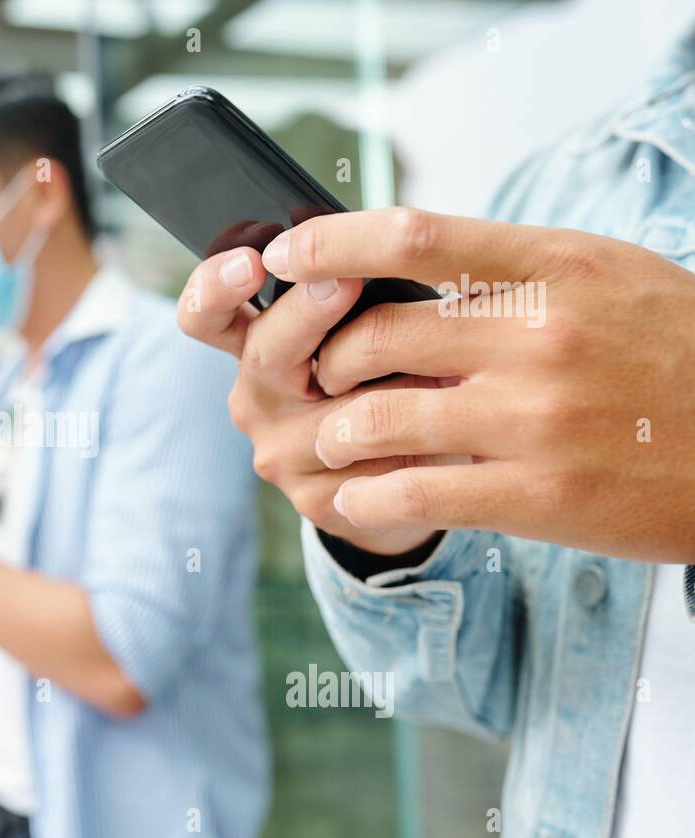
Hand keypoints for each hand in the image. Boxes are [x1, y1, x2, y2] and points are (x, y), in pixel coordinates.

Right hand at [177, 239, 455, 555]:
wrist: (414, 468)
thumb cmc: (392, 375)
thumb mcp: (363, 324)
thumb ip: (350, 291)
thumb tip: (367, 247)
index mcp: (255, 345)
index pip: (206, 314)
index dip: (218, 285)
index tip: (253, 263)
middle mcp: (256, 399)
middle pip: (265, 353)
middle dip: (306, 314)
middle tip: (343, 281)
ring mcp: (279, 454)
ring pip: (329, 411)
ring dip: (391, 383)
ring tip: (445, 362)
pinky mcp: (314, 500)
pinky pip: (365, 461)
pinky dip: (410, 439)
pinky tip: (443, 428)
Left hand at [262, 208, 694, 561]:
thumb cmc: (675, 351)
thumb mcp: (605, 278)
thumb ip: (510, 272)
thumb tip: (401, 265)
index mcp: (555, 267)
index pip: (412, 236)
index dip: (331, 243)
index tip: (287, 252)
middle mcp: (539, 336)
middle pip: (375, 334)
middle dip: (325, 358)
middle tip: (316, 374)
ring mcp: (535, 419)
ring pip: (379, 418)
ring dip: (334, 432)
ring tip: (332, 438)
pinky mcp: (538, 495)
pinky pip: (414, 494)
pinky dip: (366, 496)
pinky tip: (357, 495)